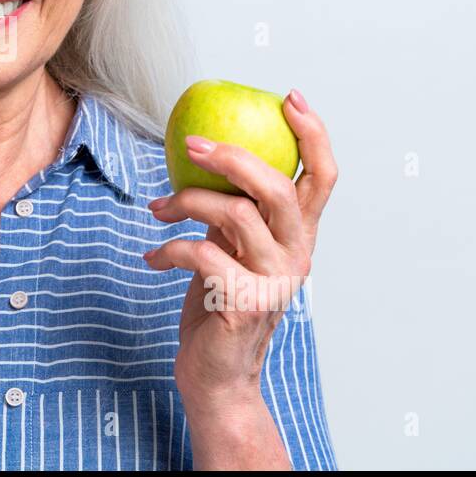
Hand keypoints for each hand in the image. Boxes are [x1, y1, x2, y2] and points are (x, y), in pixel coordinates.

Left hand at [142, 88, 337, 409]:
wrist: (216, 377)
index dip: (313, 134)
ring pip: (235, 214)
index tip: (289, 98)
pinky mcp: (244, 305)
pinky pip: (201, 254)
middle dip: (231, 155)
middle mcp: (296, 257)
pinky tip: (152, 258)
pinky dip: (168, 248)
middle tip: (190, 141)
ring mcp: (274, 283)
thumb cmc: (219, 303)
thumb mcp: (233, 248)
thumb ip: (235, 209)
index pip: (323, 177)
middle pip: (276, 187)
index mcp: (299, 236)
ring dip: (185, 200)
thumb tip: (204, 150)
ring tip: (156, 209)